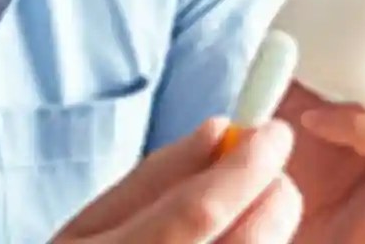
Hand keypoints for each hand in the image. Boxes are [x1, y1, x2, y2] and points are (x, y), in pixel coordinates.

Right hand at [55, 118, 301, 242]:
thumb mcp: (90, 227)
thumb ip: (154, 178)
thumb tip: (222, 132)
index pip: (197, 212)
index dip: (244, 168)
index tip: (272, 132)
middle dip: (274, 199)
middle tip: (273, 172)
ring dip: (269, 231)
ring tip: (248, 215)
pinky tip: (232, 242)